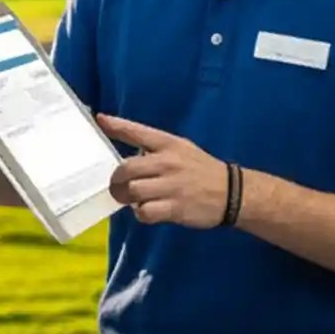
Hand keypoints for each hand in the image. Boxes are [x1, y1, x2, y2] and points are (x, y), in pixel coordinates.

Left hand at [97, 113, 229, 228]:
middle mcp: (168, 162)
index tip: (101, 120)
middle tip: (118, 186)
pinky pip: (145, 212)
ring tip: (132, 199)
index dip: (117, 125)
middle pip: (126, 168)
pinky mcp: (176, 207)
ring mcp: (172, 186)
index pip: (138, 131)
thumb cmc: (200, 169)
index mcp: (169, 144)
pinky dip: (141, 213)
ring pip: (133, 191)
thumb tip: (124, 148)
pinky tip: (147, 211)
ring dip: (127, 197)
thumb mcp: (181, 148)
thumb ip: (153, 147)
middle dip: (117, 179)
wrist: (233, 192)